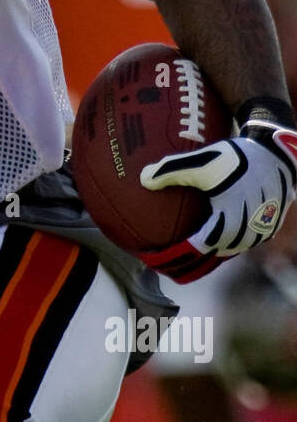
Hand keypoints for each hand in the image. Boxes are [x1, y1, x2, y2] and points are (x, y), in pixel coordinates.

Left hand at [136, 123, 296, 282]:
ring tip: (176, 258)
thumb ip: (171, 170)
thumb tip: (144, 179)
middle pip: (206, 260)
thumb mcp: (200, 161)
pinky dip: (217, 248)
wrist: (277, 155)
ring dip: (200, 259)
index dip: (168, 258)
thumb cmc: (237, 158)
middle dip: (179, 265)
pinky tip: (203, 241)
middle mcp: (243, 236)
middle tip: (156, 262)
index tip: (148, 257)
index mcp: (226, 224)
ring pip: (222, 255)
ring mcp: (256, 235)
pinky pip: (237, 245)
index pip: (191, 252)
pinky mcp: (265, 230)